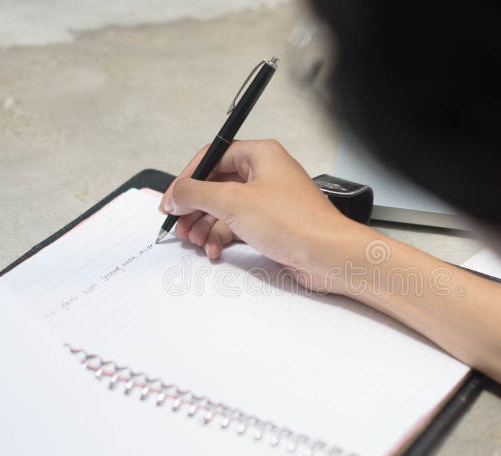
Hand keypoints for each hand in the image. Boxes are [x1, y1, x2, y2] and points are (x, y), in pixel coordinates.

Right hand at [160, 140, 370, 291]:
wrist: (328, 255)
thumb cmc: (297, 223)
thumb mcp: (233, 203)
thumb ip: (196, 194)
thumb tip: (175, 194)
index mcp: (261, 155)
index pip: (212, 158)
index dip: (188, 179)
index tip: (172, 200)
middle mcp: (266, 174)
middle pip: (216, 186)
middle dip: (195, 208)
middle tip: (180, 225)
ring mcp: (269, 201)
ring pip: (225, 209)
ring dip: (206, 225)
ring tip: (196, 240)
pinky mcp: (272, 225)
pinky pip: (237, 226)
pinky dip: (222, 237)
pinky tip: (215, 249)